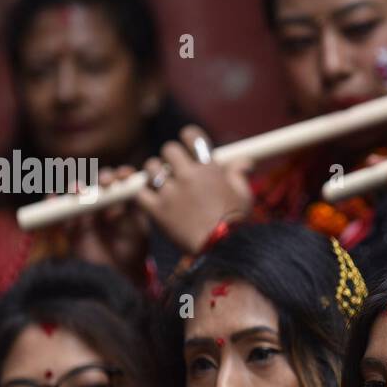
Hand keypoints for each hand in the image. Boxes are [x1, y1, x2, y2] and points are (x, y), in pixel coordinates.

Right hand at [62, 166, 152, 282]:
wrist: (117, 275)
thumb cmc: (132, 253)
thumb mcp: (138, 229)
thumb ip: (134, 209)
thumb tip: (133, 187)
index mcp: (123, 203)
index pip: (121, 182)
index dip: (121, 175)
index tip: (124, 175)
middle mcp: (104, 205)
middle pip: (100, 183)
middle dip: (103, 178)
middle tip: (106, 183)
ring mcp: (86, 214)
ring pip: (78, 193)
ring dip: (76, 187)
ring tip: (78, 190)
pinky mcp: (71, 226)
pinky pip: (58, 211)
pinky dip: (53, 202)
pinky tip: (53, 197)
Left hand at [136, 126, 252, 253]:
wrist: (221, 250)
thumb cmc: (236, 224)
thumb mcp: (245, 196)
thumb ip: (240, 174)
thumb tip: (245, 161)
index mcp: (209, 169)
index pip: (192, 136)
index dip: (188, 137)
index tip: (189, 147)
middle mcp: (188, 176)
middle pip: (169, 149)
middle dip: (171, 156)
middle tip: (174, 168)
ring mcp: (171, 193)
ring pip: (151, 168)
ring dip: (155, 172)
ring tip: (161, 183)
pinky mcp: (158, 210)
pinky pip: (141, 193)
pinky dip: (144, 193)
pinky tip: (151, 198)